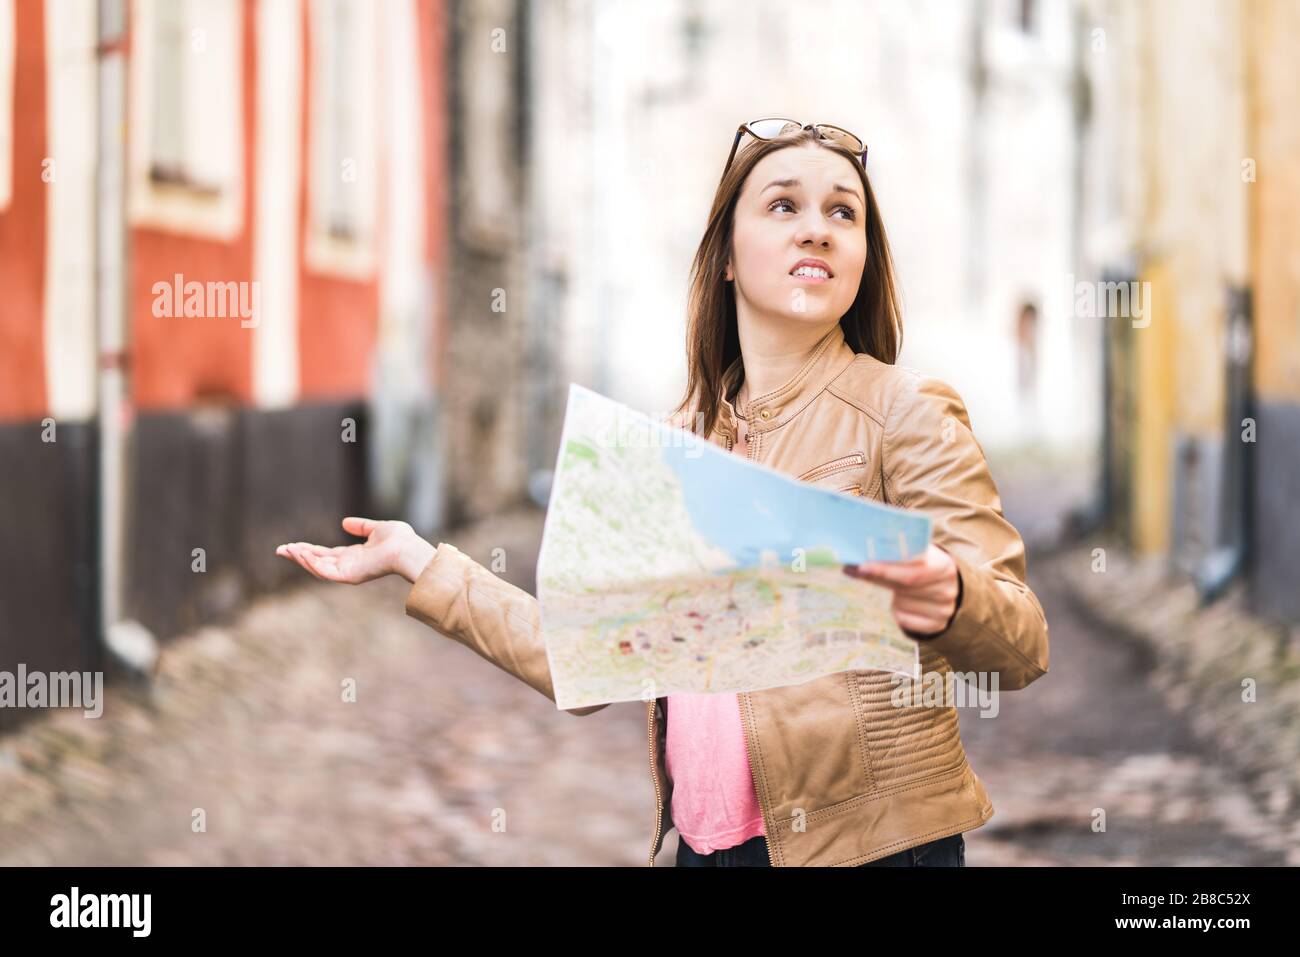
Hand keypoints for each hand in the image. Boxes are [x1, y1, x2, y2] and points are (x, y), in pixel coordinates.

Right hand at [275, 517, 436, 584]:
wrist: (407, 548)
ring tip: (286, 550)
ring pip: (318, 568)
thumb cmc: (399, 539)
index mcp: (354, 556)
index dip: (309, 550)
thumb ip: (361, 526)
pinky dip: (311, 563)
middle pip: (318, 562)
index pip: (326, 554)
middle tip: (280, 550)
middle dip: (299, 556)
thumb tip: (344, 522)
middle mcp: (349, 566)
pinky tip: (300, 553)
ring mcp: (348, 572)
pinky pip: (324, 571)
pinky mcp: (348, 576)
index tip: (293, 545)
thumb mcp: (376, 528)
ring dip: (301, 559)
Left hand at [843, 544, 960, 638]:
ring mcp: (944, 609)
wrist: (943, 587)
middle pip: (904, 587)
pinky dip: (898, 612)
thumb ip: (892, 554)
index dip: (886, 569)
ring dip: (894, 596)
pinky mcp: (937, 625)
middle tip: (858, 570)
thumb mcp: (914, 555)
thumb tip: (854, 559)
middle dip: (880, 578)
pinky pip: (904, 620)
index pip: (912, 571)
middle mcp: (948, 588)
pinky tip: (905, 603)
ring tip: (900, 589)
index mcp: (944, 565)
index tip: (862, 566)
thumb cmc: (920, 566)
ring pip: (902, 603)